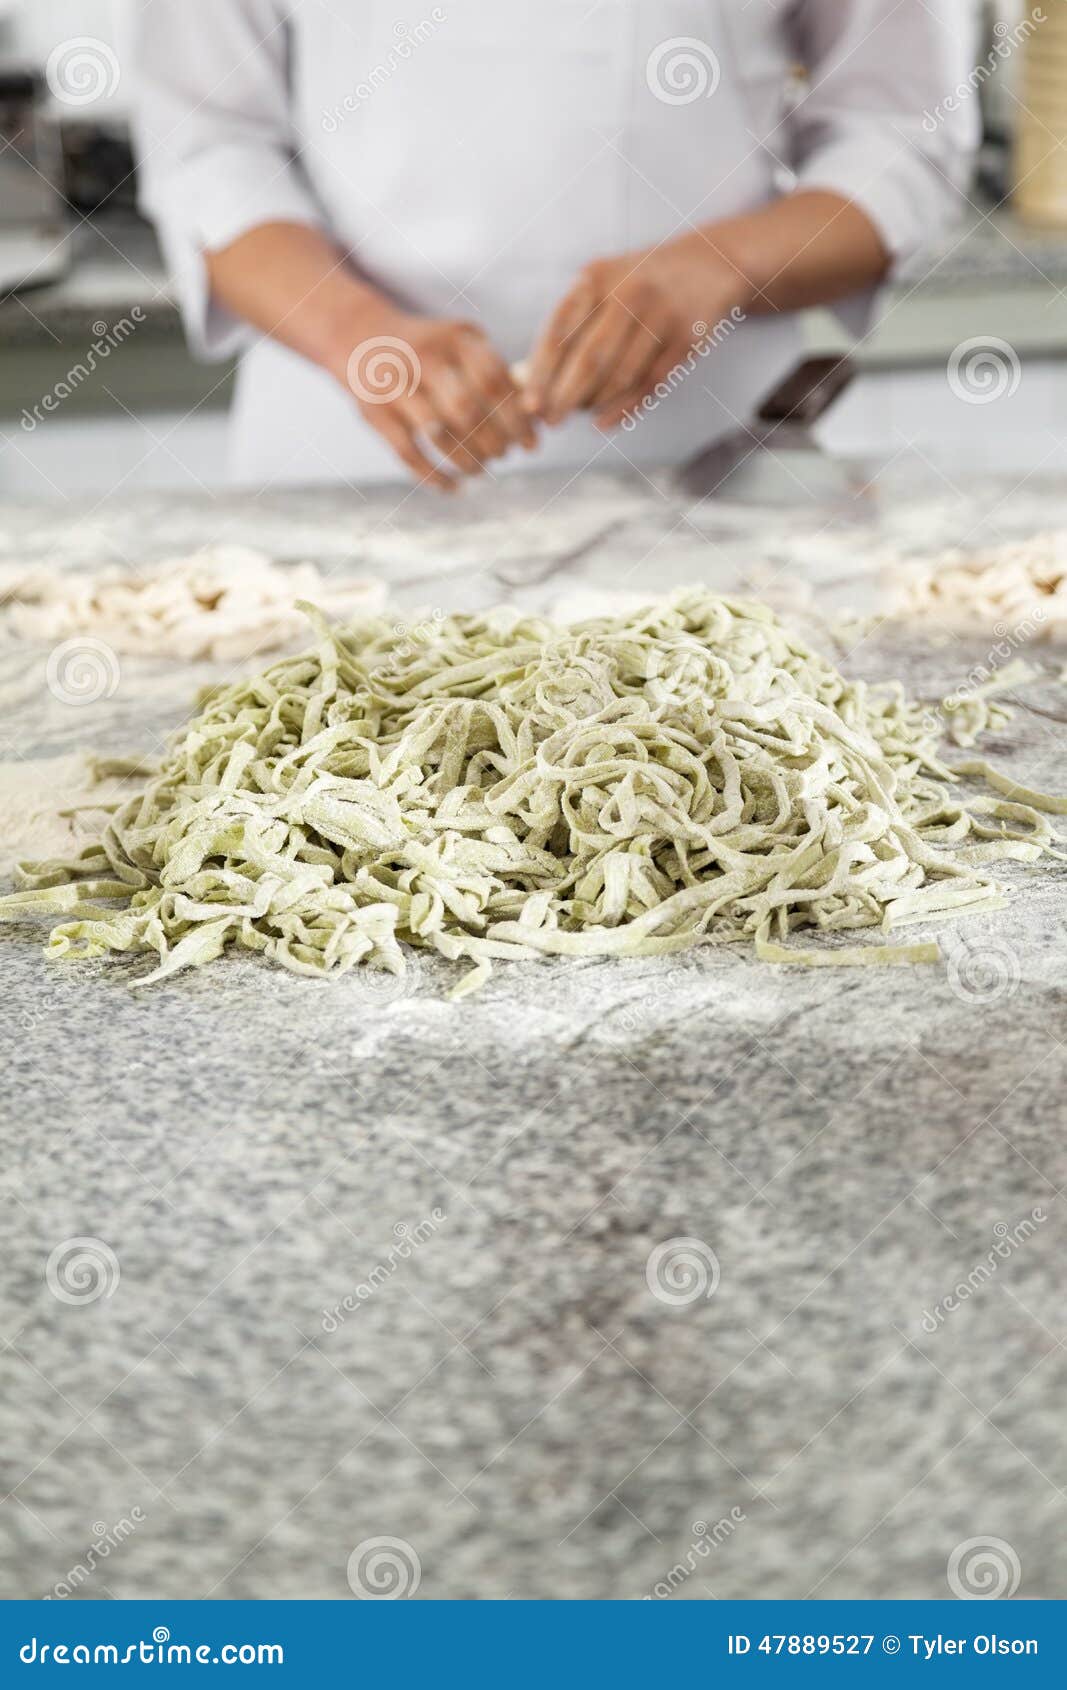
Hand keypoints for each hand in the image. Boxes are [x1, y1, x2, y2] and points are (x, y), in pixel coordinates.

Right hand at [331, 306, 536, 490]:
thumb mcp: (462, 343)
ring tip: (480, 468)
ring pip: (437, 434)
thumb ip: (497, 373)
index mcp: (454, 339)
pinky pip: (409, 454)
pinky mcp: (373, 412)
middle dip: (493, 442)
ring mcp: (394, 385)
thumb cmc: (431, 350)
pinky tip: (453, 487)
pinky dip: (435, 477)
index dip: (518, 420)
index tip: (531, 445)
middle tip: (503, 455)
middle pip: (466, 410)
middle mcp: (423, 358)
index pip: (495, 382)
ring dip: (467, 461)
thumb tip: (537, 416)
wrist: (361, 338)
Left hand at [524, 232, 752, 431]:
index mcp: (597, 277)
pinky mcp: (686, 338)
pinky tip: (604, 421)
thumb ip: (569, 324)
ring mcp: (661, 315)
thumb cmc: (637, 285)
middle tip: (551, 422)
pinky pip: (648, 384)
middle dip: (565, 396)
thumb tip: (528, 378)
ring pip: (620, 375)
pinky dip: (623, 408)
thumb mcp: (602, 284)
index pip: (560, 330)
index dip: (542, 372)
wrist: (708, 265)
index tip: (528, 404)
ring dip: (594, 403)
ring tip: (578, 415)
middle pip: (590, 358)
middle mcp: (629, 292)